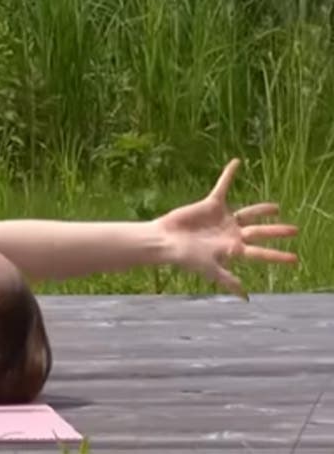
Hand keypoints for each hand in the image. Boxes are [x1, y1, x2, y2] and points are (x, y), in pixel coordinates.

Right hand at [153, 159, 298, 296]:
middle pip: (259, 232)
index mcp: (233, 249)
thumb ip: (227, 280)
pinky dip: (229, 175)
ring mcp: (222, 219)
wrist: (165, 240)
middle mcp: (231, 233)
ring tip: (277, 208)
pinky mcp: (211, 205)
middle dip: (276, 231)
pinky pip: (222, 187)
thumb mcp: (209, 269)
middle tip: (295, 230)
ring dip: (261, 210)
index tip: (294, 259)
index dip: (277, 256)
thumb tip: (245, 297)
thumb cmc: (185, 257)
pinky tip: (237, 163)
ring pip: (247, 213)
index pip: (260, 253)